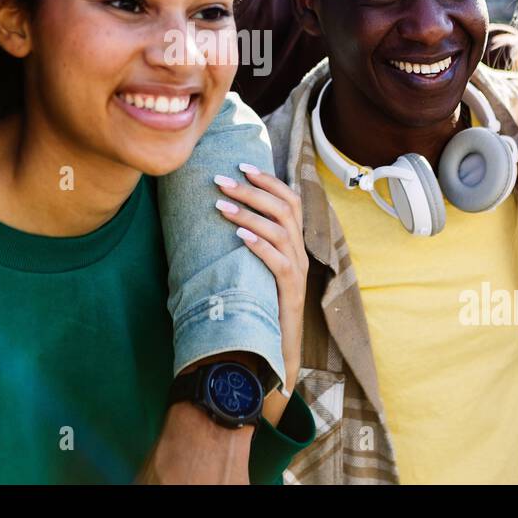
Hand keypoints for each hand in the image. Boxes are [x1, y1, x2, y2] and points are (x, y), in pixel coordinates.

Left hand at [213, 163, 307, 425]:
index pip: (290, 201)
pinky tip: (239, 235)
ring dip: (249, 213)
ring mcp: (298, 273)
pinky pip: (279, 262)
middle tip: (220, 180)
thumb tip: (217, 217)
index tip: (242, 165)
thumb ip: (246, 246)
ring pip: (280, 231)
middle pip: (284, 209)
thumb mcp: (252, 269)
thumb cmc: (258, 308)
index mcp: (294, 245)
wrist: (275, 352)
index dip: (269, 180)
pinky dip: (260, 244)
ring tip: (220, 204)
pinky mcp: (291, 293)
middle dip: (252, 190)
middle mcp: (300, 254)